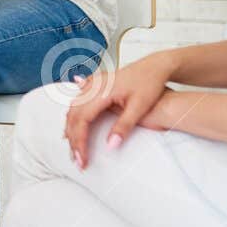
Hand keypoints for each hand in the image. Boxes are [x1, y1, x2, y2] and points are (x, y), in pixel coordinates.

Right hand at [63, 52, 174, 168]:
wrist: (155, 66)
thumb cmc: (149, 83)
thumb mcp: (139, 107)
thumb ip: (123, 126)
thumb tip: (110, 146)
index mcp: (101, 92)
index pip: (82, 120)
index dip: (80, 141)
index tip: (83, 159)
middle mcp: (92, 87)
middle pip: (73, 116)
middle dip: (73, 140)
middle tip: (78, 160)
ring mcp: (92, 84)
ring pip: (72, 109)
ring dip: (71, 130)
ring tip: (75, 148)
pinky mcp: (94, 85)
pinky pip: (77, 102)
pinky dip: (73, 117)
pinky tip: (71, 124)